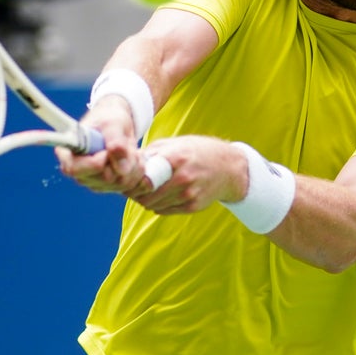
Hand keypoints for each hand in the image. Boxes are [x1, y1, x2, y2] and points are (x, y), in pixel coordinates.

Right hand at [55, 96, 144, 193]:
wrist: (116, 124)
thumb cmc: (108, 119)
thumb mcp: (112, 123)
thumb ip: (116, 141)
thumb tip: (121, 168)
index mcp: (68, 152)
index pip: (75, 169)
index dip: (96, 163)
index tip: (107, 150)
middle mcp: (77, 170)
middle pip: (104, 179)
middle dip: (122, 162)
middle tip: (127, 146)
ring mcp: (92, 180)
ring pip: (119, 184)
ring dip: (133, 166)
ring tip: (132, 150)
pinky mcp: (107, 186)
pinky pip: (127, 187)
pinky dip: (137, 173)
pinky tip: (135, 160)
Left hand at [129, 136, 246, 214]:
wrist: (228, 167)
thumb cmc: (197, 152)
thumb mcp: (175, 144)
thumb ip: (152, 152)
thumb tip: (127, 160)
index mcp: (176, 158)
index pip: (144, 177)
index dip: (132, 182)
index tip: (127, 180)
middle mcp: (183, 177)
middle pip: (147, 195)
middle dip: (135, 194)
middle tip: (131, 190)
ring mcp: (189, 194)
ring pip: (154, 205)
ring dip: (145, 201)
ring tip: (144, 192)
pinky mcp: (193, 206)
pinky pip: (165, 211)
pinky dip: (158, 206)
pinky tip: (159, 197)